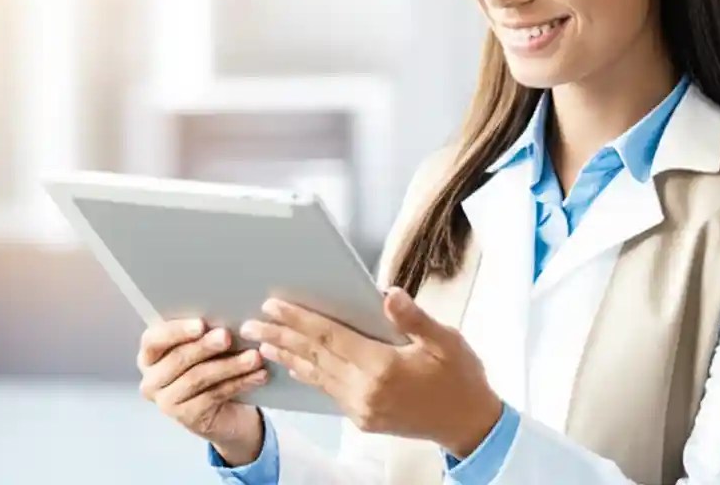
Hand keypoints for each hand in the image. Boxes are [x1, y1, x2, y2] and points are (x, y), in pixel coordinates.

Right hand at [136, 318, 269, 464]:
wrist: (224, 412)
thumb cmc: (211, 367)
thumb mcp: (204, 348)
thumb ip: (203, 333)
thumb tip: (224, 315)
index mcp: (149, 356)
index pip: (153, 339)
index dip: (176, 331)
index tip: (201, 324)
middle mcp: (152, 380)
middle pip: (177, 359)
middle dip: (205, 346)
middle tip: (227, 336)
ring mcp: (166, 402)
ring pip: (198, 378)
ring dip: (229, 365)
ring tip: (254, 356)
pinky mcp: (186, 418)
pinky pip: (214, 396)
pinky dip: (239, 383)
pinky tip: (258, 375)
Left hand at [240, 288, 501, 457]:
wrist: (470, 424)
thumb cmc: (460, 378)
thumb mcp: (446, 341)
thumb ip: (414, 318)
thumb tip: (389, 293)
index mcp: (383, 367)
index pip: (330, 337)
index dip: (299, 319)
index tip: (273, 305)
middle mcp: (366, 391)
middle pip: (314, 356)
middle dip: (279, 336)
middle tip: (249, 322)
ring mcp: (362, 408)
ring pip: (316, 375)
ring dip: (286, 355)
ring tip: (261, 341)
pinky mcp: (363, 419)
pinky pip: (327, 391)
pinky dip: (307, 374)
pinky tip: (293, 363)